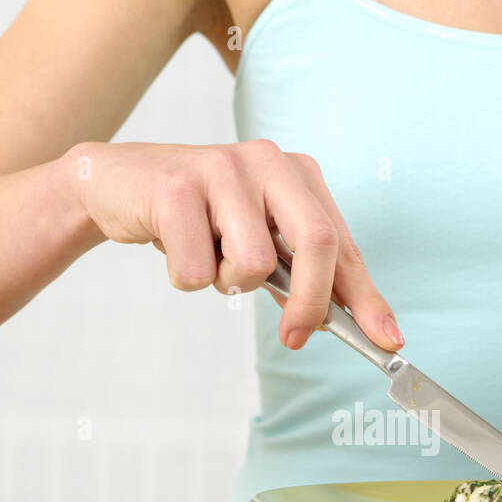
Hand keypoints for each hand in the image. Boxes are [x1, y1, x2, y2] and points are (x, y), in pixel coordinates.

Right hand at [68, 139, 401, 350]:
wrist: (116, 183)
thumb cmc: (198, 219)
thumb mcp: (258, 238)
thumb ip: (300, 273)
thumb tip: (344, 322)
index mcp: (298, 173)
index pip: (343, 245)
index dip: (366, 298)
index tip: (386, 340)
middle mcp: (268, 161)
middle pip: (317, 244)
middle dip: (311, 304)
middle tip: (294, 339)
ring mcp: (223, 169)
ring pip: (253, 265)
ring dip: (229, 284)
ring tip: (207, 259)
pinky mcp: (177, 187)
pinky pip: (199, 271)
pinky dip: (187, 277)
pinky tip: (173, 248)